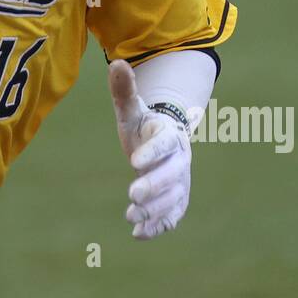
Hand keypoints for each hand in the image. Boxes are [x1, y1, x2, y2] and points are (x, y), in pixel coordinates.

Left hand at [107, 59, 192, 239]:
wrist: (163, 142)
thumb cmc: (144, 125)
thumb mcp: (132, 109)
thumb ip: (124, 90)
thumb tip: (116, 63)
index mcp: (169, 135)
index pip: (164, 143)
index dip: (152, 152)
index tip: (134, 161)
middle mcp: (179, 160)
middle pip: (171, 174)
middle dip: (154, 185)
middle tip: (133, 194)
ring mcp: (180, 183)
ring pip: (173, 198)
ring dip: (154, 209)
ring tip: (130, 216)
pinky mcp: (176, 201)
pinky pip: (172, 216)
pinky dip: (158, 226)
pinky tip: (139, 234)